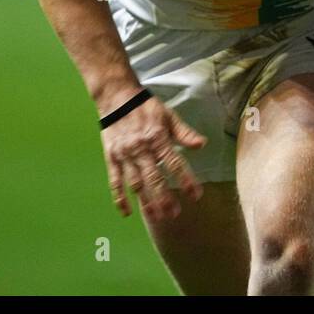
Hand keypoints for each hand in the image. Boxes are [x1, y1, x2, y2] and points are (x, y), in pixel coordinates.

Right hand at [101, 91, 205, 221]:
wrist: (116, 96)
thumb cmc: (145, 107)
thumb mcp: (169, 115)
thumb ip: (184, 132)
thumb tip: (202, 144)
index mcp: (157, 137)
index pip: (174, 162)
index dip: (185, 179)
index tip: (195, 195)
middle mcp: (140, 148)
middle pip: (153, 177)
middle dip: (164, 197)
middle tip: (174, 214)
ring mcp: (124, 154)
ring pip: (135, 182)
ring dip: (145, 201)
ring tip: (156, 217)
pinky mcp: (111, 158)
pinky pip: (114, 181)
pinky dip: (119, 198)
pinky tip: (127, 212)